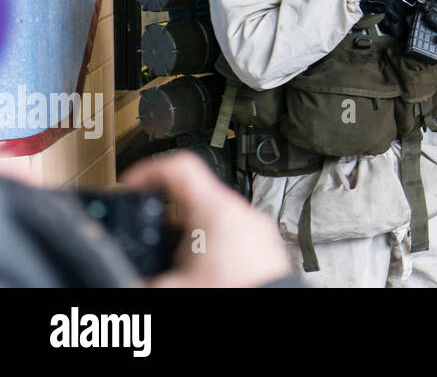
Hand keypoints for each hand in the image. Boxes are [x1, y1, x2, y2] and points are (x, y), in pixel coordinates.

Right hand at [120, 150, 292, 287]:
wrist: (271, 313)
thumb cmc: (235, 293)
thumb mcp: (173, 286)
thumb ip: (141, 277)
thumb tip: (121, 277)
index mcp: (218, 210)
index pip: (180, 167)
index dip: (148, 171)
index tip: (130, 186)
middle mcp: (243, 213)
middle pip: (193, 198)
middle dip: (164, 219)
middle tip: (144, 238)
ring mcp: (257, 230)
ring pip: (212, 221)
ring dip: (186, 238)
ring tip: (170, 265)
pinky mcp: (264, 249)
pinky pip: (231, 237)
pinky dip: (208, 249)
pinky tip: (197, 274)